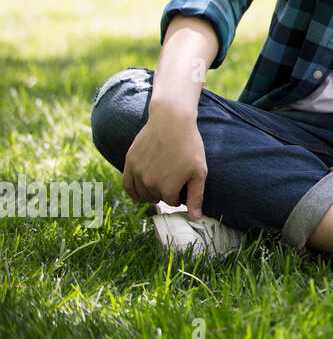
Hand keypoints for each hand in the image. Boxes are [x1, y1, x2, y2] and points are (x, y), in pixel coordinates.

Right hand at [121, 103, 207, 218]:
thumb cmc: (189, 145)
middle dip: (166, 192)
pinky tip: (137, 196)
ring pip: (142, 193)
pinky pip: (126, 184)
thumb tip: (196, 218)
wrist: (171, 120)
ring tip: (160, 183)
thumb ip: (196, 196)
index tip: (185, 184)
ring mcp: (137, 172)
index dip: (180, 194)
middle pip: (157, 197)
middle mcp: (149, 183)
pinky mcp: (130, 162)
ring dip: (151, 192)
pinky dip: (132, 192)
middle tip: (174, 178)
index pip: (173, 202)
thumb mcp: (199, 171)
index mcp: (168, 188)